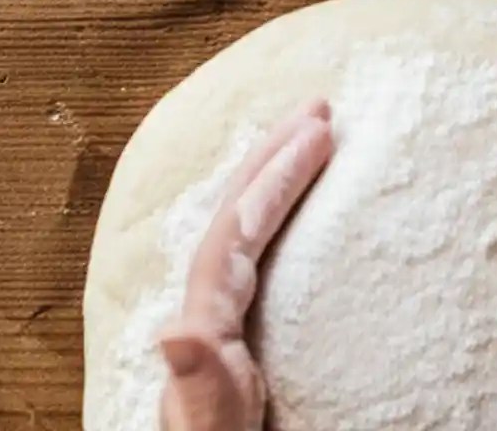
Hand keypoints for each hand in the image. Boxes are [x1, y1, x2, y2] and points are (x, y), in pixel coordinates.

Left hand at [157, 102, 332, 430]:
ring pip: (243, 230)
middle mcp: (206, 312)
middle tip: (320, 107)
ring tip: (311, 140)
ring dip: (272, 178)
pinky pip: (259, 259)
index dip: (276, 172)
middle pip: (235, 214)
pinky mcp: (243, 337)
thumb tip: (173, 332)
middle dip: (273, 155)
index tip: (322, 127)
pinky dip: (277, 221)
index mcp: (206, 324)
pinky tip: (298, 215)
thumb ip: (201, 389)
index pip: (239, 228)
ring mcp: (223, 322)